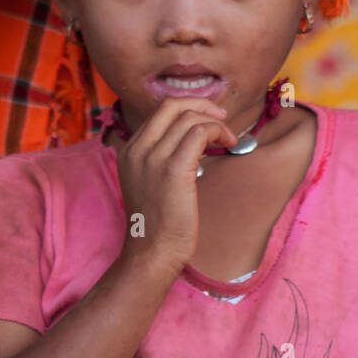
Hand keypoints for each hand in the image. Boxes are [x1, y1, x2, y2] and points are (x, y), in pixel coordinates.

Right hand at [115, 97, 237, 273]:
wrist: (152, 252)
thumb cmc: (158, 225)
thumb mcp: (149, 183)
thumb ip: (160, 159)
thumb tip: (192, 140)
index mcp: (129, 150)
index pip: (159, 112)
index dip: (187, 109)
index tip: (207, 119)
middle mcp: (137, 149)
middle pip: (170, 105)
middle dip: (201, 104)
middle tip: (221, 116)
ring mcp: (152, 157)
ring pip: (188, 117)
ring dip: (215, 121)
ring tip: (227, 138)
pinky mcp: (173, 168)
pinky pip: (199, 132)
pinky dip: (217, 131)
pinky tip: (227, 144)